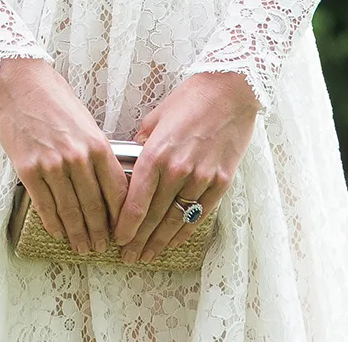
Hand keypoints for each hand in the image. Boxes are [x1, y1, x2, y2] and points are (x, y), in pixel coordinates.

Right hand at [0, 58, 128, 255]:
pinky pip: (45, 205)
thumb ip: (95, 150)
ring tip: (81, 246)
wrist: (18, 81)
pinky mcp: (29, 170)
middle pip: (95, 206)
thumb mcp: (84, 120)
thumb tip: (104, 179)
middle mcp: (77, 158)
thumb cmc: (52, 95)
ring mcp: (52, 166)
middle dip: (100, 232)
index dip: (121, 215)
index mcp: (96, 144)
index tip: (121, 228)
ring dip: (77, 234)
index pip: (116, 190)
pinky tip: (58, 231)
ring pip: (70, 211)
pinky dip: (53, 223)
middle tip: (101, 247)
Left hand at [114, 71, 260, 263]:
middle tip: (128, 257)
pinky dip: (185, 231)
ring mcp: (201, 178)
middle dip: (138, 240)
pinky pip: (199, 214)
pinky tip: (174, 241)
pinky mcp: (221, 182)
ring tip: (148, 256)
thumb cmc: (190, 99)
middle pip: (153, 216)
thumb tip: (131, 160)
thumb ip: (142, 143)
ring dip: (159, 242)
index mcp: (156, 153)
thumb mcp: (156, 117)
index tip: (117, 239)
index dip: (124, 226)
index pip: (135, 201)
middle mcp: (177, 170)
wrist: (230, 90)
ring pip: (175, 220)